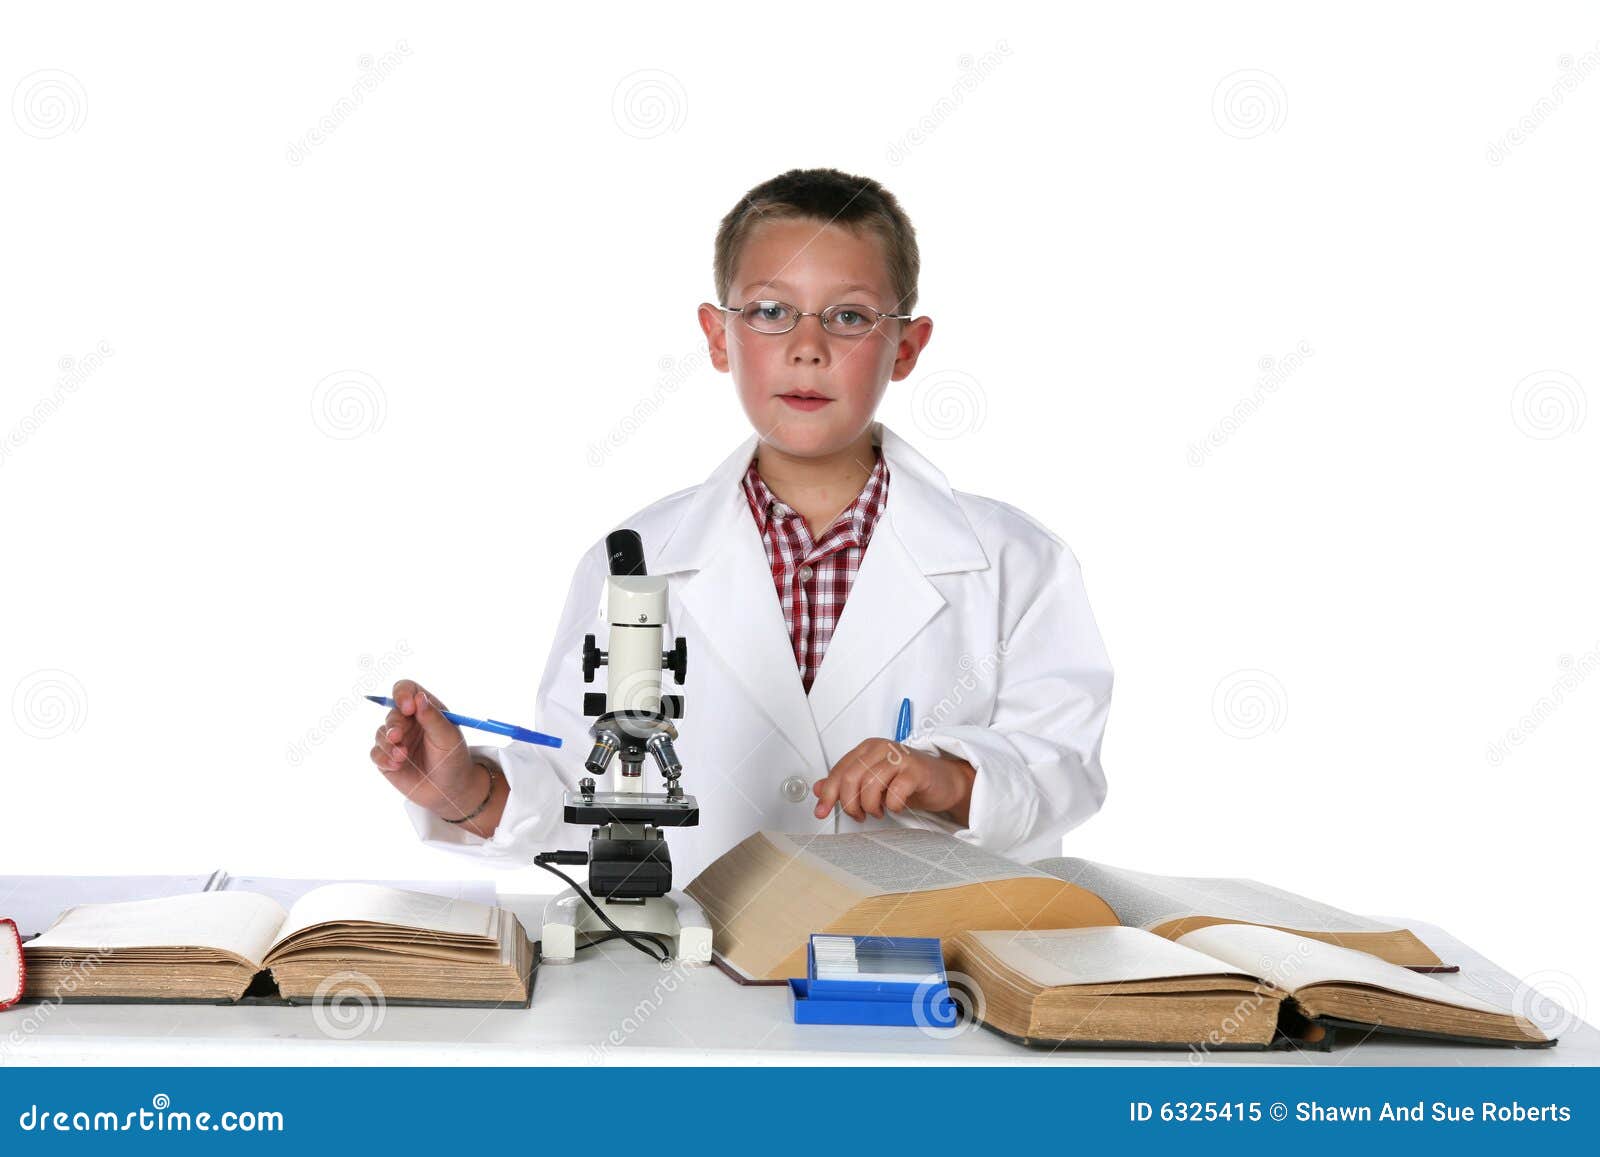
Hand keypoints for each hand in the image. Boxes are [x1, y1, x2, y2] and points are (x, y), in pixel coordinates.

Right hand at [370, 678, 480, 818]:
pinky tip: (397, 765)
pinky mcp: (386, 759)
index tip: (408, 707)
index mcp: (424, 709)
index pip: (406, 689)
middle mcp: (407, 721)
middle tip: (398, 736)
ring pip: (381, 733)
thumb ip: (433, 717)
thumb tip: (418, 697)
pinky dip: (383, 758)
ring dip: (389, 744)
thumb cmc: (453, 759)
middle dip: (394, 725)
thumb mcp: (448, 737)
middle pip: (391, 713)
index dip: (402, 693)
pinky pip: (376, 753)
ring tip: (403, 756)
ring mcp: (396, 740)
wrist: (449, 790)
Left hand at [812, 739, 975, 825]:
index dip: (828, 793)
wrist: (945, 781)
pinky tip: (895, 807)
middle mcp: (882, 749)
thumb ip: (847, 783)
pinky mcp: (917, 771)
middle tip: (858, 815)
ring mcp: (900, 758)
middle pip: (852, 777)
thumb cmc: (908, 780)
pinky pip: (895, 792)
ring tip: (877, 811)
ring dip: (870, 806)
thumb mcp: (873, 781)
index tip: (822, 811)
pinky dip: (891, 805)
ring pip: (870, 785)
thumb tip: (818, 788)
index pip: (839, 770)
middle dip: (850, 803)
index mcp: (867, 749)